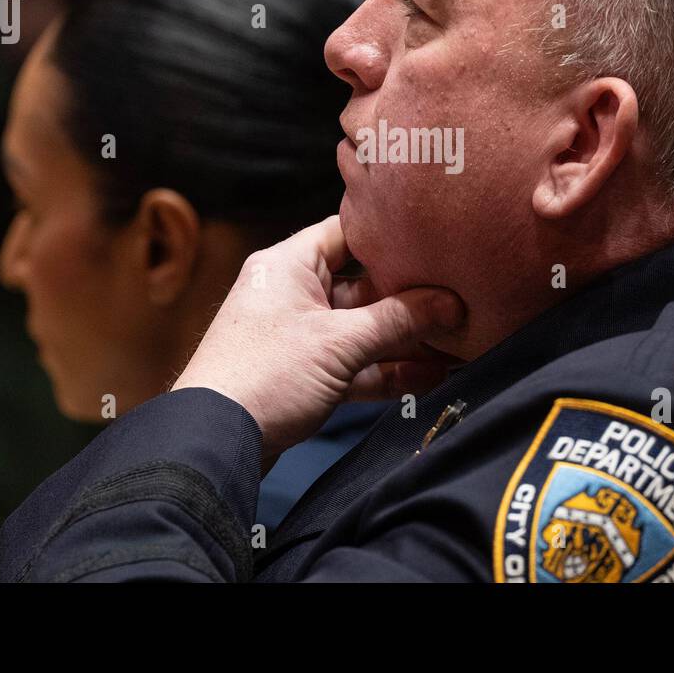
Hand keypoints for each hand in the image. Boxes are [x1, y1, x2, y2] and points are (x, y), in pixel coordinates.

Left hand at [172, 216, 464, 459]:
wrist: (213, 441)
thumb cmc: (266, 374)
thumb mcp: (340, 342)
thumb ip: (399, 320)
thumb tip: (451, 303)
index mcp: (289, 264)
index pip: (347, 231)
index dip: (391, 234)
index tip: (434, 239)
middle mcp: (292, 293)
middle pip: (362, 285)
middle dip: (411, 299)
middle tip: (460, 302)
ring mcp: (297, 335)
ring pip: (361, 329)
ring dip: (405, 340)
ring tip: (458, 345)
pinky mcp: (302, 374)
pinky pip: (353, 363)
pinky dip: (386, 370)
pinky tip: (430, 377)